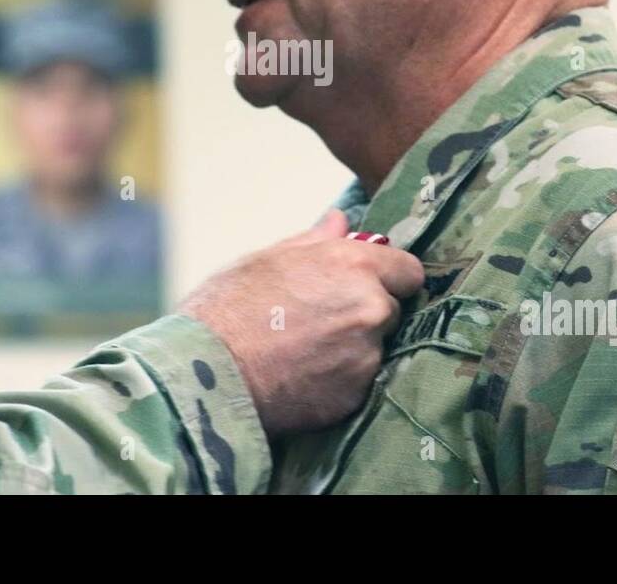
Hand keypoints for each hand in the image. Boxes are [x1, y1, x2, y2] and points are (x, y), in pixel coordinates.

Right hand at [177, 209, 422, 435]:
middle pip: (391, 309)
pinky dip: (338, 379)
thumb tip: (339, 220)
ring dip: (353, 348)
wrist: (207, 372)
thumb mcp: (269, 259)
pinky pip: (358, 381)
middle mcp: (371, 307)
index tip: (367, 285)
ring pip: (375, 347)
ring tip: (306, 349)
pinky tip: (303, 374)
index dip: (389, 277)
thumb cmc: (229, 306)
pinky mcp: (356, 394)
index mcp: (356, 265)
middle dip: (366, 313)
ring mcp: (366, 354)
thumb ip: (316, 241)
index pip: (409, 271)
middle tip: (321, 319)